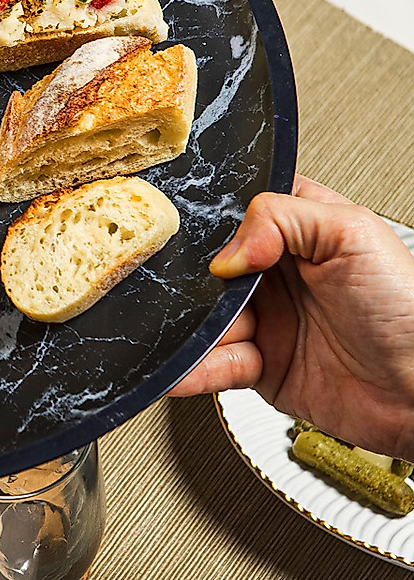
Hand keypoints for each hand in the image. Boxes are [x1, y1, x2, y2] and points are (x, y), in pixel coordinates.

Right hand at [168, 176, 413, 460]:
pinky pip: (214, 362)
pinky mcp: (259, 365)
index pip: (234, 212)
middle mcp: (275, 272)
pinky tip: (187, 366)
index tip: (198, 240)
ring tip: (190, 335)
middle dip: (192, 282)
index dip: (209, 223)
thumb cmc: (410, 311)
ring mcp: (265, 319)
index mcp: (296, 229)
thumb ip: (282, 217)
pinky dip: (195, 367)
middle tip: (195, 294)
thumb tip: (227, 252)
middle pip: (208, 269)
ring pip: (205, 317)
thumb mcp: (352, 234)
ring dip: (191, 328)